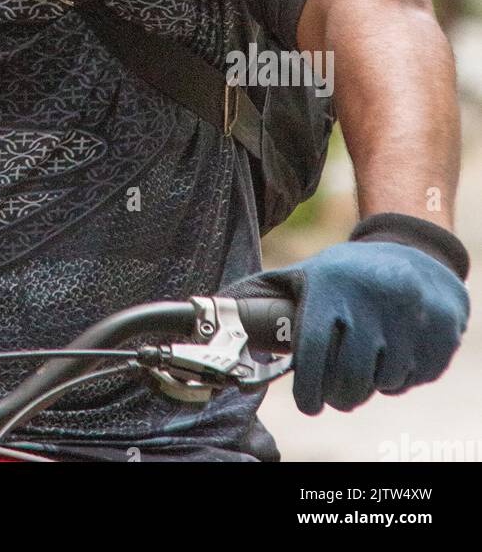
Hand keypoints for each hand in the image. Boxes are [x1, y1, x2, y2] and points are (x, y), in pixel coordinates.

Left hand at [234, 238, 469, 415]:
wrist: (415, 252)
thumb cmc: (350, 271)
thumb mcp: (310, 272)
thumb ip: (269, 293)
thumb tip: (216, 307)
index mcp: (332, 286)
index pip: (313, 352)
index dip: (309, 389)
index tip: (308, 404)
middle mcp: (371, 299)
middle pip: (349, 379)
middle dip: (339, 394)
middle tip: (336, 392)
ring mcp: (411, 315)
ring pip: (382, 383)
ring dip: (372, 383)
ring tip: (367, 360)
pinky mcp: (441, 331)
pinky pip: (413, 379)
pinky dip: (401, 378)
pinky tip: (395, 353)